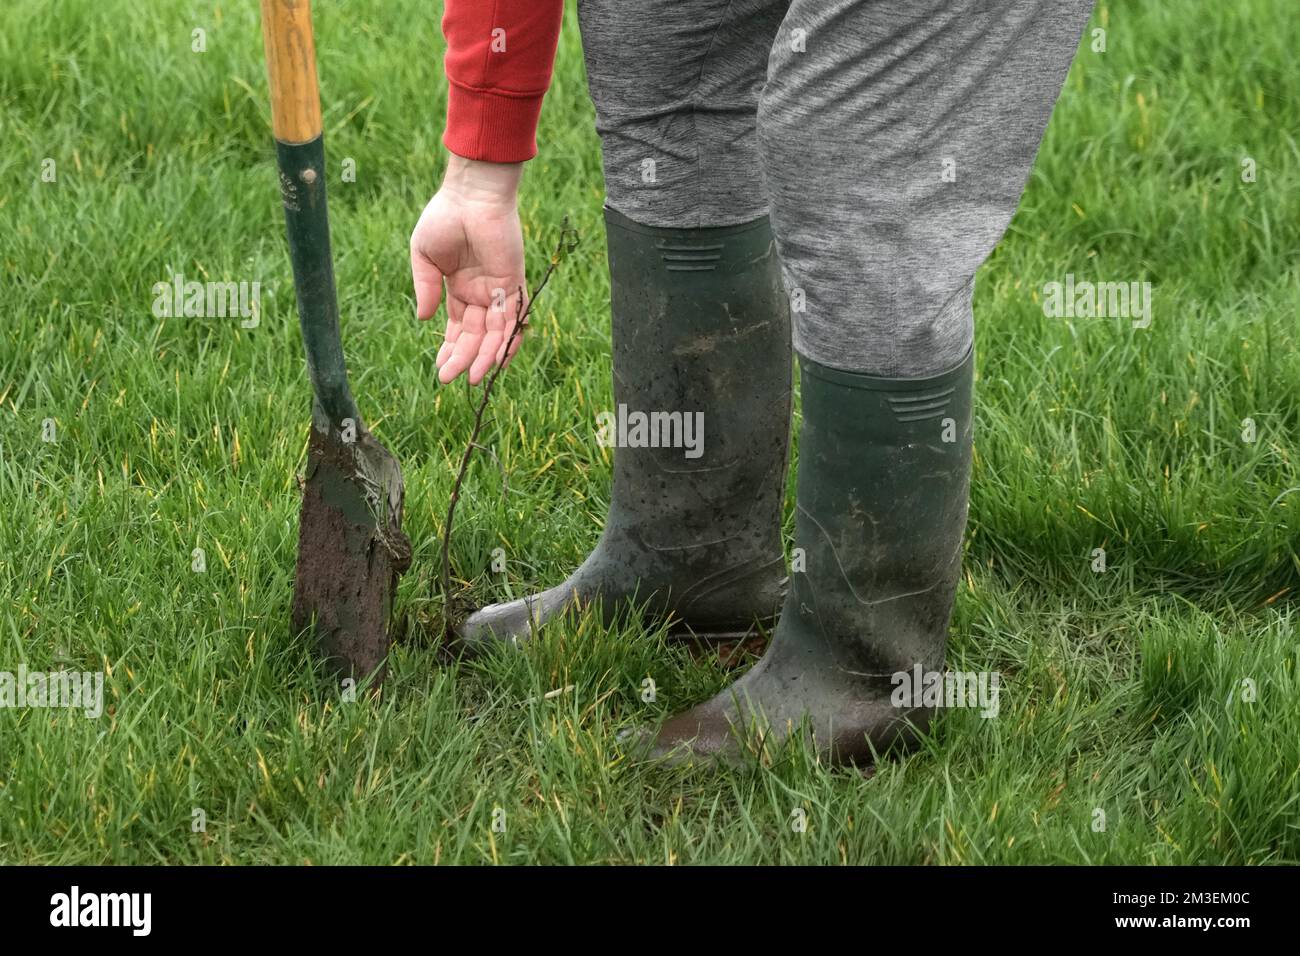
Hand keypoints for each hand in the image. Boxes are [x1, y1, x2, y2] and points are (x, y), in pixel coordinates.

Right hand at [411, 155, 526, 384]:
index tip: (441, 369)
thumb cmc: (444, 217)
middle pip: (475, 335)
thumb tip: (423, 320)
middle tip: (450, 378)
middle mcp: (480, 292)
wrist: (471, 194)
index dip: (449, 348)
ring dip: (485, 356)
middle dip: (463, 358)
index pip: (457, 327)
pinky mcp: (514, 283)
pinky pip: (516, 317)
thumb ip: (425, 288)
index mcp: (458, 288)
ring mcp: (499, 289)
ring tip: (473, 377)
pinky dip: (509, 339)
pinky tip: (498, 360)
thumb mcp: (424, 257)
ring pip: (495, 333)